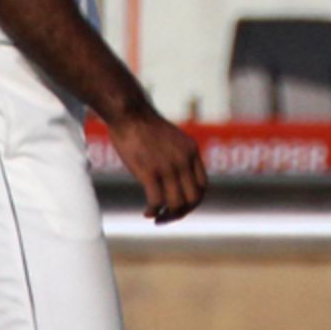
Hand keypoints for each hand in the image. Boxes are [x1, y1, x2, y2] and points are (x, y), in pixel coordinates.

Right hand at [107, 107, 206, 224]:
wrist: (128, 111)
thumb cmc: (143, 123)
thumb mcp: (170, 138)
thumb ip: (177, 155)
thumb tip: (174, 176)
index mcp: (191, 151)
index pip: (202, 186)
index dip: (193, 201)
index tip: (180, 206)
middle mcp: (183, 160)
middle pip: (193, 199)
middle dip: (182, 213)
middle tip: (167, 217)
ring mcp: (167, 166)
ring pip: (176, 204)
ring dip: (168, 217)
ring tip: (156, 218)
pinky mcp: (149, 171)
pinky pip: (157, 201)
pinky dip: (153, 211)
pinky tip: (146, 213)